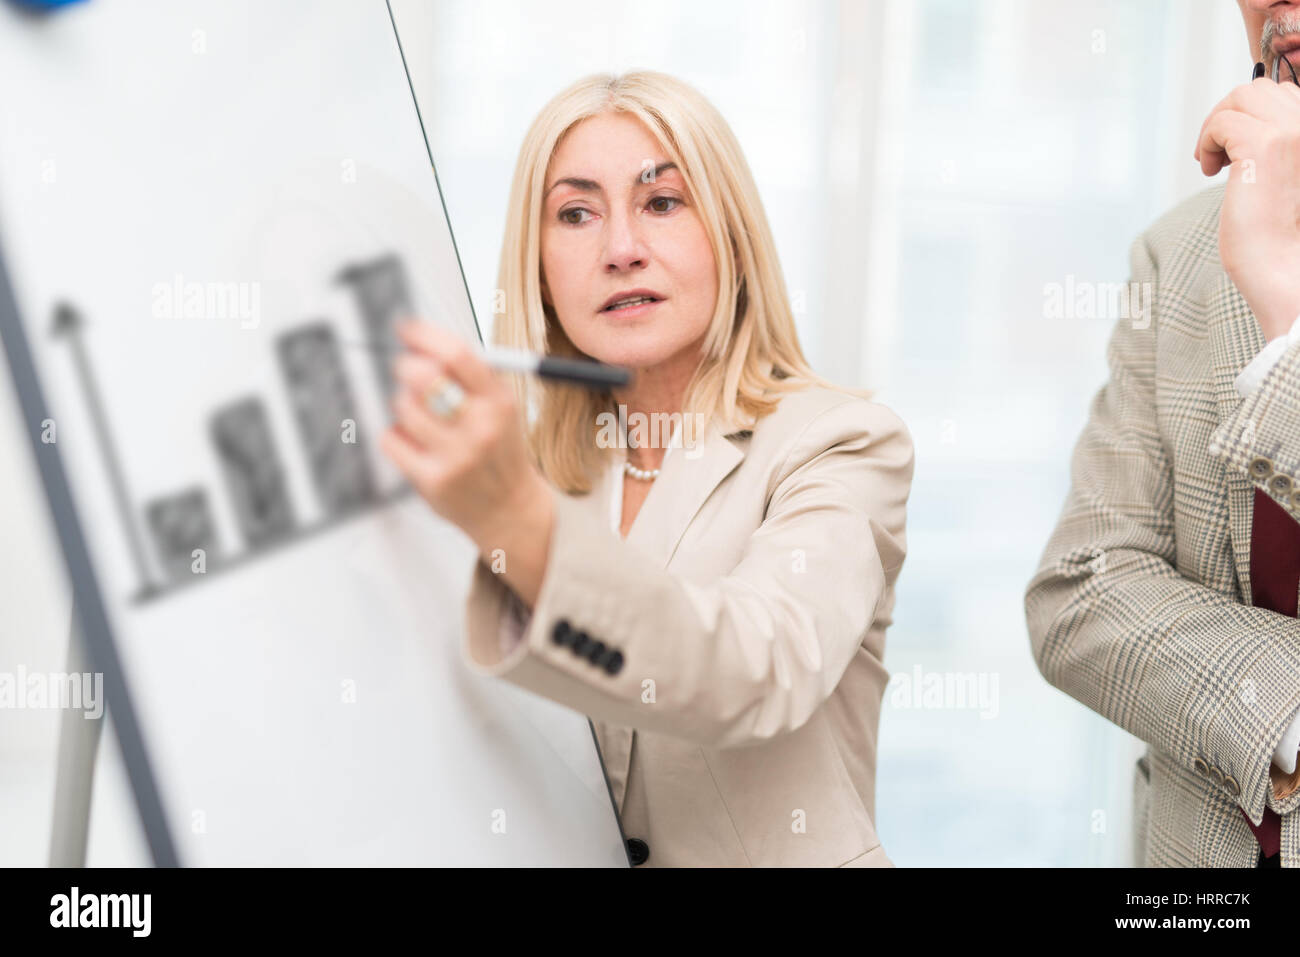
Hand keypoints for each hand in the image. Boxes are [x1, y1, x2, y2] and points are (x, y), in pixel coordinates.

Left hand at [380, 320, 553, 606]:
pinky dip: (395, 436)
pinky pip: (391, 439)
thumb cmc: (497, 450)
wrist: (509, 508)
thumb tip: (419, 342)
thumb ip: (468, 376)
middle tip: (405, 369)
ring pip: (403, 406)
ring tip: (418, 416)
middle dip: (406, 365)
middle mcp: (480, 426)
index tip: (406, 328)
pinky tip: (413, 443)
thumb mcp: (499, 407)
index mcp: (499, 401)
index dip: (424, 334)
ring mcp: (456, 455)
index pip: (457, 354)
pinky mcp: (433, 480)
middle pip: (424, 376)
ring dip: (402, 404)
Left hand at [1196, 77, 1299, 339]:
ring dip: (1216, 126)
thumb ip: (1274, 141)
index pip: (1284, 93)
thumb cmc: (1279, 230)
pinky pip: (1222, 122)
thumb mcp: (1281, 172)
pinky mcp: (1265, 147)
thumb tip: (1240, 115)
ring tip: (1214, 163)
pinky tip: (1210, 171)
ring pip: (1240, 97)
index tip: (1235, 150)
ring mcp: (1294, 132)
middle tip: (1219, 156)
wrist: (1284, 267)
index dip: (1251, 115)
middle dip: (1229, 115)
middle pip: (1260, 89)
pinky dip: (1207, 141)